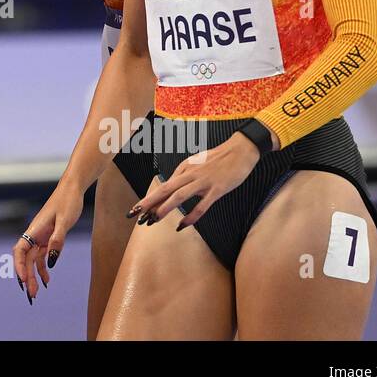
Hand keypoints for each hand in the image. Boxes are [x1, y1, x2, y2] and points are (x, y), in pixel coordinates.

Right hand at [13, 176, 83, 303]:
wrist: (72, 189)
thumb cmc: (67, 202)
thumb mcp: (64, 221)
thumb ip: (57, 241)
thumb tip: (51, 262)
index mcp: (35, 230)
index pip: (20, 250)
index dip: (19, 265)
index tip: (22, 280)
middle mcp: (35, 234)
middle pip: (26, 259)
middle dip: (27, 277)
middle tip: (32, 295)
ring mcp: (41, 236)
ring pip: (33, 260)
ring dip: (34, 276)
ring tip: (37, 292)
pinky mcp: (49, 237)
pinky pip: (43, 256)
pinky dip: (43, 268)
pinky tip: (47, 279)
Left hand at [128, 134, 259, 229]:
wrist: (240, 150)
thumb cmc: (218, 159)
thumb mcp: (197, 164)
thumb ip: (185, 175)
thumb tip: (172, 187)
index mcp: (184, 168)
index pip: (163, 186)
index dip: (149, 199)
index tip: (137, 209)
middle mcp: (190, 174)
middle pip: (165, 189)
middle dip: (149, 202)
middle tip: (135, 214)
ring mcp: (203, 182)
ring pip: (179, 196)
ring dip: (165, 208)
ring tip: (153, 220)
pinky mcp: (217, 189)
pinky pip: (202, 205)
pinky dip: (191, 216)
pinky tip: (182, 225)